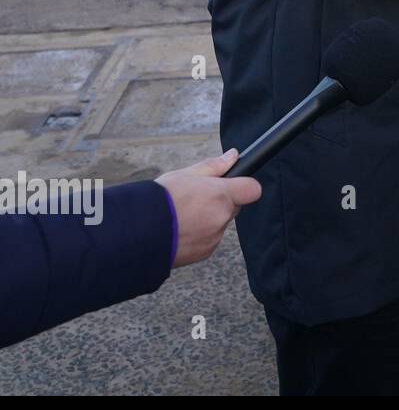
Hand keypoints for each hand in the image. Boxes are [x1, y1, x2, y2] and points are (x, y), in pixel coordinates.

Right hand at [155, 149, 261, 267]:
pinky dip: (198, 235)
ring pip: (219, 224)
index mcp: (220, 196)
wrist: (135, 234)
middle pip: (233, 207)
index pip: (252, 189)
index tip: (232, 184)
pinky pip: (209, 240)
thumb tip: (232, 156)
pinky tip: (179, 230)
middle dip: (220, 202)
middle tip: (194, 199)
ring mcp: (214, 238)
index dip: (243, 186)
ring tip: (181, 216)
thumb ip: (214, 166)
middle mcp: (221, 218)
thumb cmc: (158, 201)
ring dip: (207, 219)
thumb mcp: (184, 175)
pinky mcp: (204, 253)